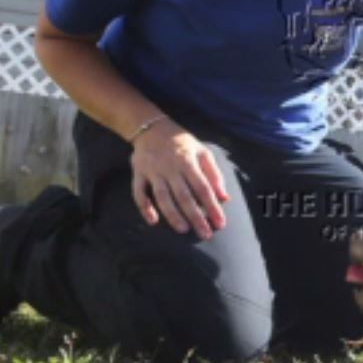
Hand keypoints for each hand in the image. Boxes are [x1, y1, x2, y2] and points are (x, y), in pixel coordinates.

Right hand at [128, 118, 229, 238]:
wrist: (151, 128)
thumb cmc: (181, 143)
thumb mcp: (202, 152)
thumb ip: (214, 174)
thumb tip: (224, 197)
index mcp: (188, 161)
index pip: (203, 188)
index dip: (212, 206)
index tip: (220, 223)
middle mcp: (170, 167)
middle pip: (184, 196)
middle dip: (196, 216)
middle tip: (205, 234)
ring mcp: (153, 171)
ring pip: (162, 196)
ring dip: (173, 214)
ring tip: (183, 229)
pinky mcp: (138, 173)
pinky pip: (139, 192)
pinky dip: (145, 207)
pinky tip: (153, 220)